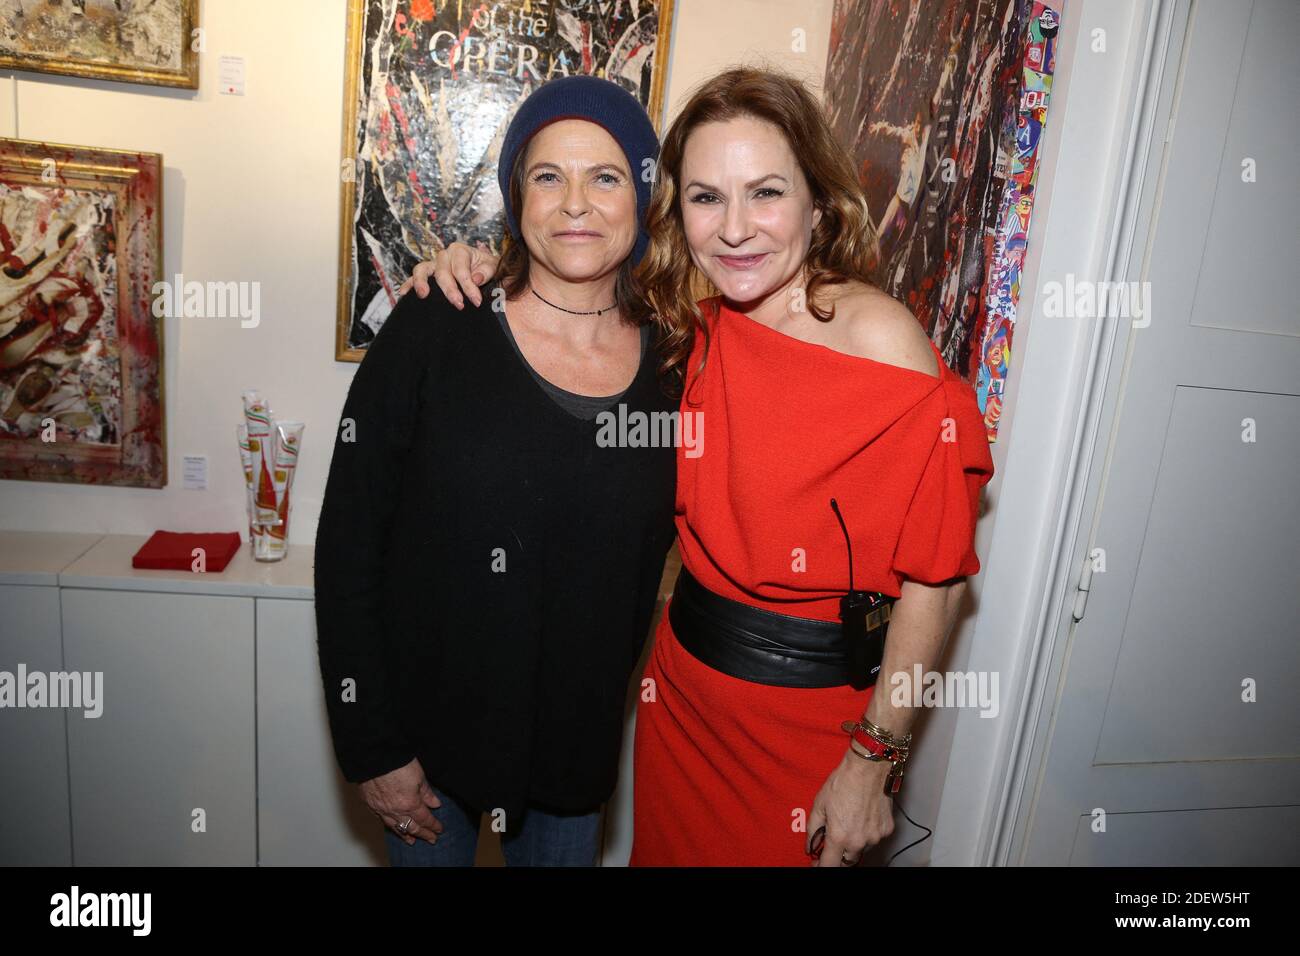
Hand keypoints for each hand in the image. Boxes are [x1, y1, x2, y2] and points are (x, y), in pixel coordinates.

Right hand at [358, 757, 443, 845]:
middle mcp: (395, 810)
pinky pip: (381, 820)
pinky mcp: (369, 804)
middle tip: (431, 839)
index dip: (433, 825)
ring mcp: (381, 809)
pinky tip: (393, 827)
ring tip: (411, 841)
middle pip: (411, 827)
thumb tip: (435, 804)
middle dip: (423, 834)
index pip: (425, 819)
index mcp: (410, 803)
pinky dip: (389, 826)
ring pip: (395, 827)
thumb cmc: (397, 761)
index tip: (439, 830)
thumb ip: (426, 792)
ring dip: (405, 834)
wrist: (373, 755)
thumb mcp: (419, 775)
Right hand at [397, 241, 497, 308]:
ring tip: (424, 295)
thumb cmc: (486, 268)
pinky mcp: (427, 274)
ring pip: (422, 270)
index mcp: (460, 250)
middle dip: (450, 290)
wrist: (483, 269)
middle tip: (459, 305)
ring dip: (421, 282)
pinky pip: (413, 278)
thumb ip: (486, 271)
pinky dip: (408, 285)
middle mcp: (444, 255)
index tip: (476, 301)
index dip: (468, 286)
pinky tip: (404, 294)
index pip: (461, 269)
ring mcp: (433, 264)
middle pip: (442, 272)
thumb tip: (475, 278)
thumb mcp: (492, 267)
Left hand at [806, 751, 895, 865]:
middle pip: (847, 861)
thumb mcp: (819, 804)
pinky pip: (874, 838)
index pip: (829, 865)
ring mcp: (875, 837)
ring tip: (849, 824)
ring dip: (854, 845)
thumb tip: (810, 846)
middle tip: (833, 843)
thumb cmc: (843, 782)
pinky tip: (862, 818)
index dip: (821, 866)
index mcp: (839, 837)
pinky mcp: (887, 829)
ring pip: (862, 850)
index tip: (817, 862)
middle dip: (838, 855)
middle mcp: (859, 841)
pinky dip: (867, 834)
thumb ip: (813, 830)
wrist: (868, 768)